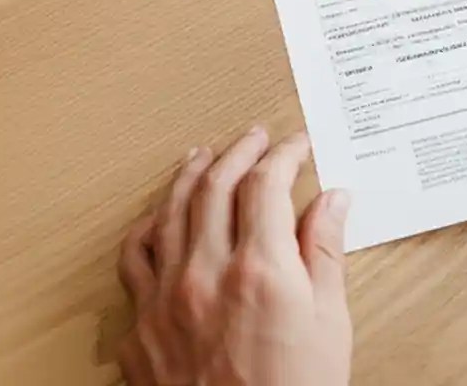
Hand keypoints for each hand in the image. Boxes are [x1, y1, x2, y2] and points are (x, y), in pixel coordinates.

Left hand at [116, 128, 351, 384]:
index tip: (296, 145)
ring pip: (170, 214)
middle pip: (215, 187)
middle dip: (238, 152)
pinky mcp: (141, 328)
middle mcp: (206, 274)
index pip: (267, 185)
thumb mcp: (329, 322)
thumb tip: (332, 200)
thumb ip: (323, 253)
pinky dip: (149, 228)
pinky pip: (135, 260)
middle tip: (255, 137)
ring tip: (204, 156)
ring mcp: (165, 299)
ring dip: (190, 176)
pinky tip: (159, 218)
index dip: (284, 154)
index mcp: (261, 270)